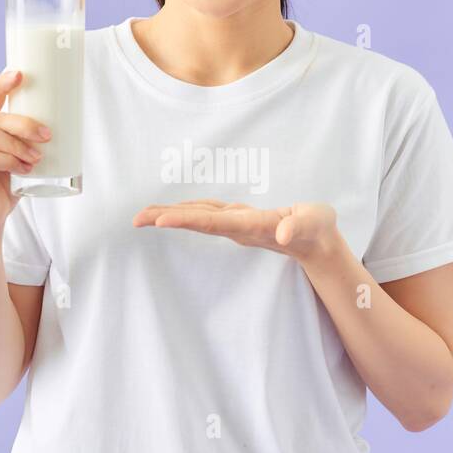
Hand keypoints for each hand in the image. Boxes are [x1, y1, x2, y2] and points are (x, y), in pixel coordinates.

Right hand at [0, 69, 51, 235]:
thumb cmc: (7, 182)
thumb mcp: (20, 154)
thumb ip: (29, 138)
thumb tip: (65, 120)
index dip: (2, 84)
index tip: (19, 74)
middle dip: (24, 124)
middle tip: (47, 136)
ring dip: (19, 145)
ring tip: (36, 158)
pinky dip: (11, 162)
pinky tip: (24, 170)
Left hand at [132, 199, 340, 263]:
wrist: (317, 242)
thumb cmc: (317, 229)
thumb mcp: (315, 223)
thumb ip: (300, 225)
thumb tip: (284, 233)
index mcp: (252, 226)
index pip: (214, 222)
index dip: (187, 220)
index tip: (161, 221)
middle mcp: (238, 228)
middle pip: (197, 222)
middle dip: (167, 220)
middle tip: (135, 220)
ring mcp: (236, 226)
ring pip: (198, 218)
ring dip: (170, 216)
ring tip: (142, 216)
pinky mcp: (238, 220)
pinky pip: (207, 214)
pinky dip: (187, 210)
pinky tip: (172, 210)